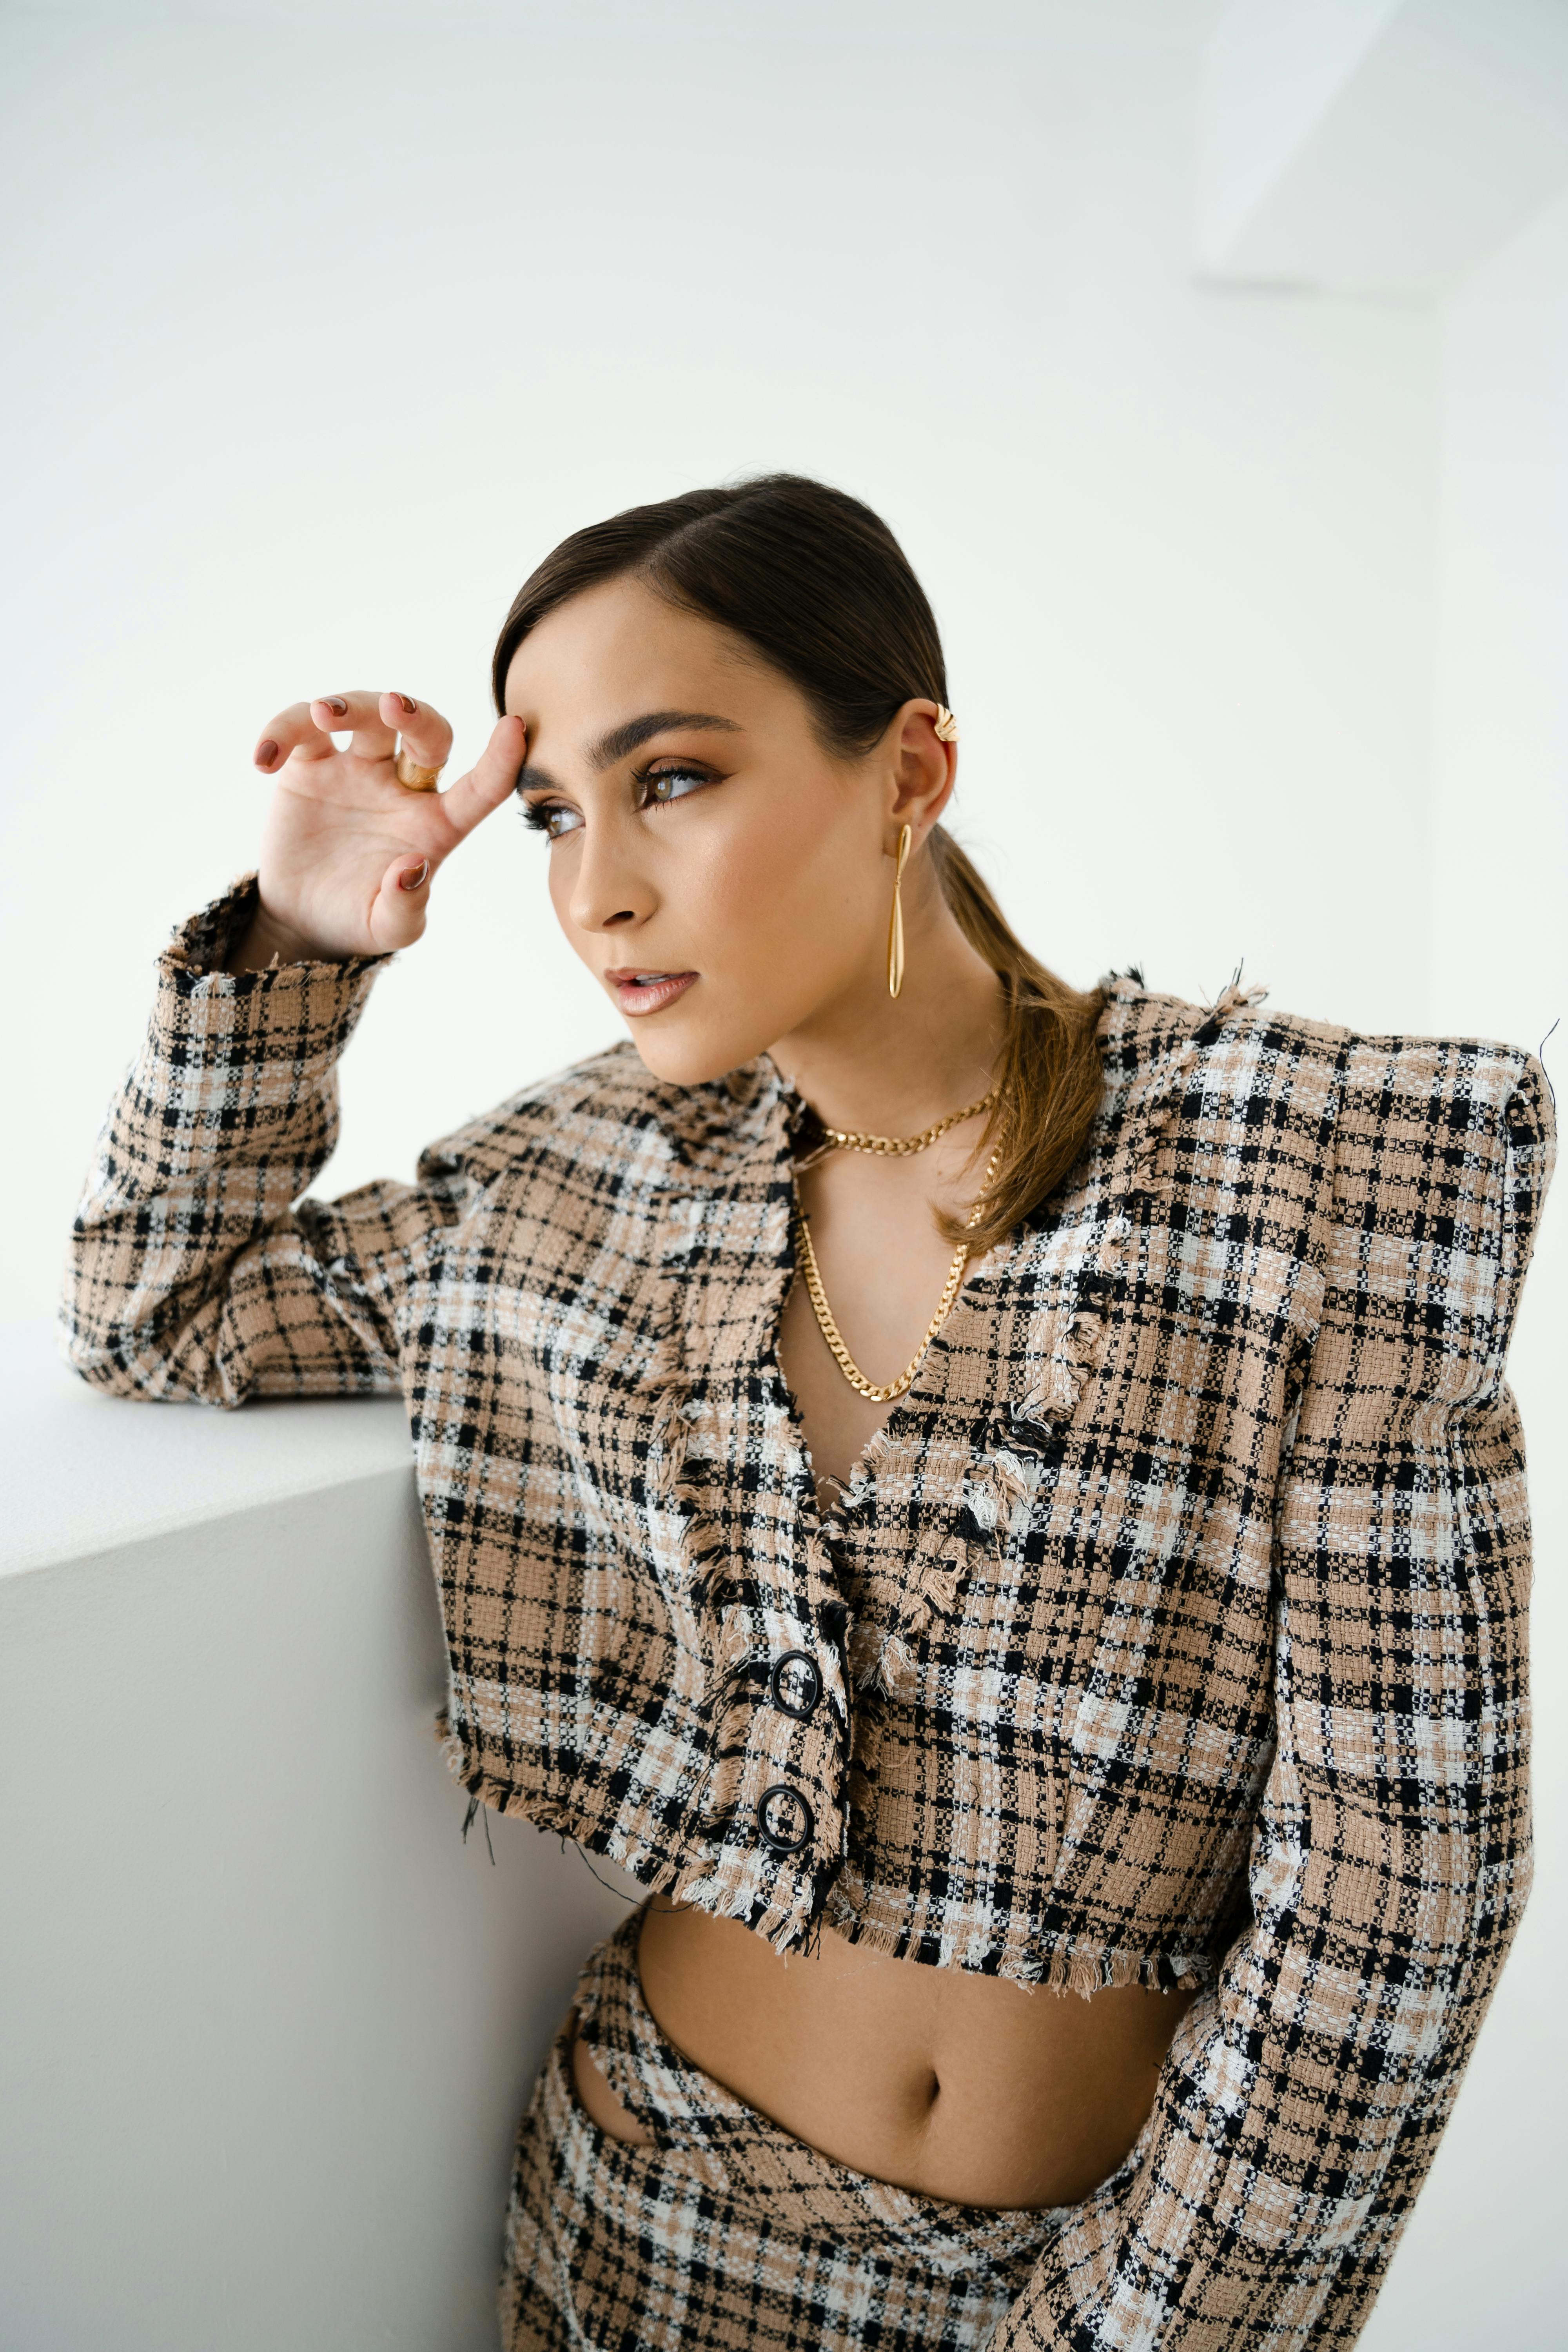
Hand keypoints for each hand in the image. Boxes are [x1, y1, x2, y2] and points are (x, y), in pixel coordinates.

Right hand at [227, 691, 524, 967]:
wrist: (304, 919)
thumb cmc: (359, 918)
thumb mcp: (388, 928)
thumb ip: (406, 906)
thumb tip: (413, 866)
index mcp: (437, 824)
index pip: (480, 787)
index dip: (500, 759)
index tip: (516, 726)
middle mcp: (403, 786)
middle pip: (424, 732)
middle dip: (414, 714)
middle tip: (393, 706)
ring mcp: (357, 769)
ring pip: (364, 714)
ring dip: (347, 705)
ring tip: (319, 717)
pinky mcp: (310, 765)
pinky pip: (300, 731)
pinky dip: (282, 732)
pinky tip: (263, 761)